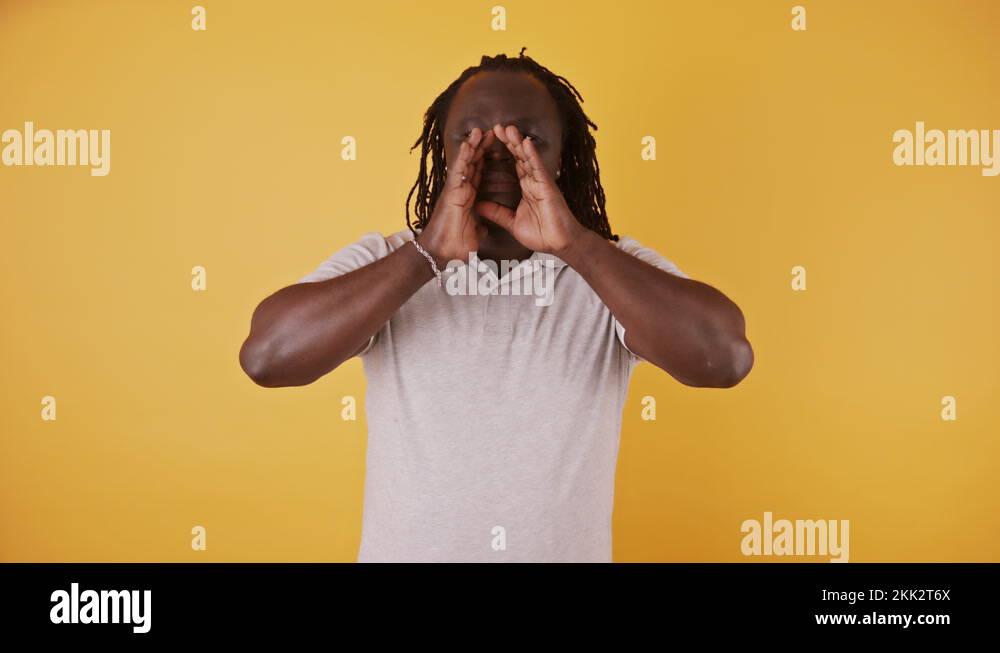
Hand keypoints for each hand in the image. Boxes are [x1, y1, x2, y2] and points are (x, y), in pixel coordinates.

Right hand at [416, 126, 494, 263]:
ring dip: (472, 146)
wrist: (444, 253)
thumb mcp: (473, 234)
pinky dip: (464, 157)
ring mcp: (455, 190)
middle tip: (492, 132)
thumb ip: (478, 227)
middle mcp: (461, 190)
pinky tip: (469, 144)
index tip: (495, 147)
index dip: (486, 160)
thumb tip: (482, 229)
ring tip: (480, 130)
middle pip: (473, 164)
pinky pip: (459, 171)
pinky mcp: (451, 192)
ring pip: (465, 164)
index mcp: (468, 197)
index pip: (479, 174)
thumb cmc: (455, 245)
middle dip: (482, 148)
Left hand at [473, 123, 585, 254]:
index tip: (491, 141)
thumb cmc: (542, 234)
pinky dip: (532, 155)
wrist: (559, 245)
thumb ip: (497, 212)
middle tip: (497, 126)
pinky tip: (525, 142)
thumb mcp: (512, 222)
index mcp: (526, 188)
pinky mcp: (547, 187)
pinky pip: (538, 168)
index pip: (513, 165)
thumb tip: (478, 205)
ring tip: (507, 128)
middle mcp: (533, 182)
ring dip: (518, 142)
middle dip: (508, 141)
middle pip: (519, 157)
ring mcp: (541, 183)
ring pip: (528, 158)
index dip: (503, 152)